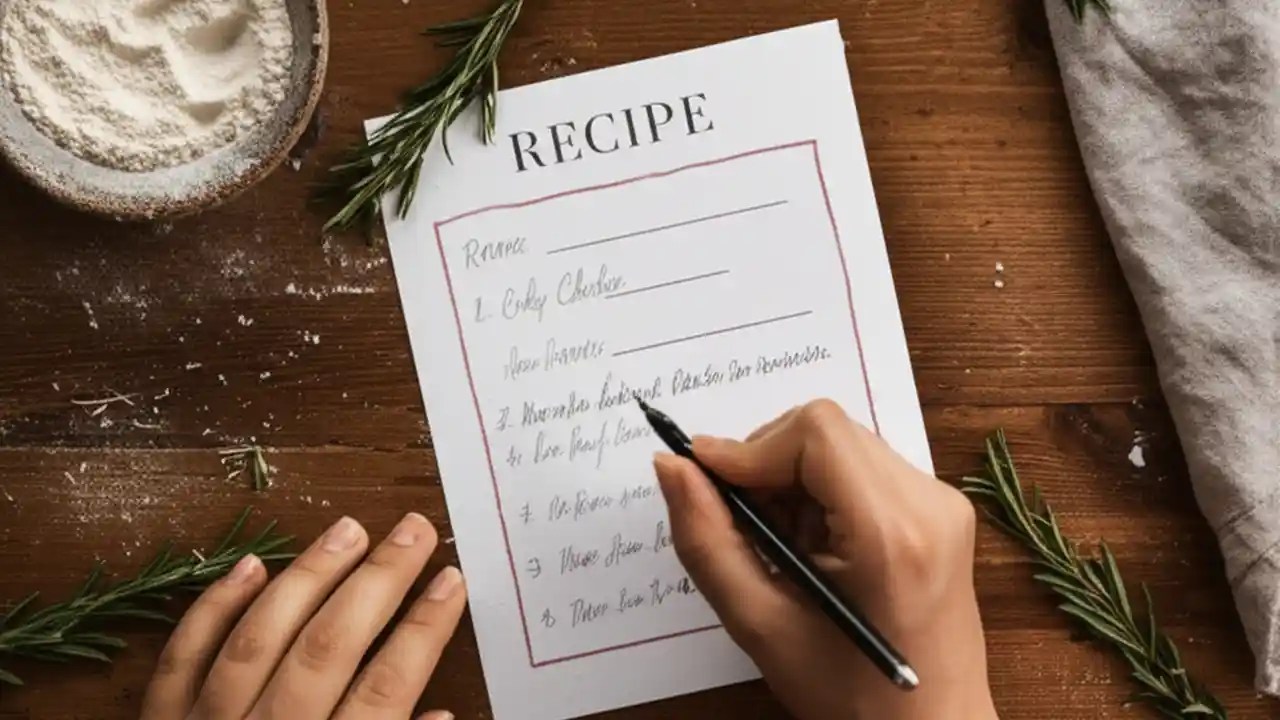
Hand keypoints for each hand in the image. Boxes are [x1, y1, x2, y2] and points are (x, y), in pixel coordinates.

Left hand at [139, 513, 466, 719]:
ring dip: (308, 577)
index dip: (424, 629)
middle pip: (329, 648)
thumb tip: (443, 718)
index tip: (454, 579)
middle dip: (379, 583)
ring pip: (260, 639)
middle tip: (415, 529)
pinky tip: (250, 565)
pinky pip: (182, 659)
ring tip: (349, 529)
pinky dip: (212, 609)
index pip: (385, 688)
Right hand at [653, 400, 996, 719]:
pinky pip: (863, 467)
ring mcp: (942, 504)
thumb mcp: (761, 625)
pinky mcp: (941, 510)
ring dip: (793, 481)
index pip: (815, 433)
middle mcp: (930, 504)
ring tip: (784, 548)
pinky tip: (814, 547)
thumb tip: (670, 466)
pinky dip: (821, 492)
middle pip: (826, 432)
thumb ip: (708, 540)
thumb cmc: (851, 697)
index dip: (749, 448)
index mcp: (892, 534)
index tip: (704, 482)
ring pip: (841, 444)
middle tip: (746, 529)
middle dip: (768, 467)